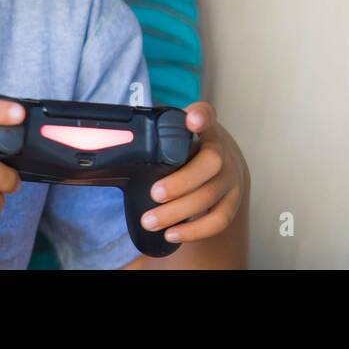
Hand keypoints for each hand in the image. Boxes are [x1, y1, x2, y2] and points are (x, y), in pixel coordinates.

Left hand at [140, 101, 247, 243]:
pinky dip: (195, 231)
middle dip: (181, 182)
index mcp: (206, 128)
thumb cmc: (192, 148)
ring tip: (150, 221)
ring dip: (178, 212)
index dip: (200, 116)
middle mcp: (222, 150)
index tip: (191, 120)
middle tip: (154, 193)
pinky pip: (219, 220)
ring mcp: (231, 177)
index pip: (206, 114)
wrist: (225, 163)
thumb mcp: (181, 133)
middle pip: (211, 163)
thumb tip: (115, 145)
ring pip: (210, 195)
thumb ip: (159, 133)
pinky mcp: (233, 200)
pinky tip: (172, 234)